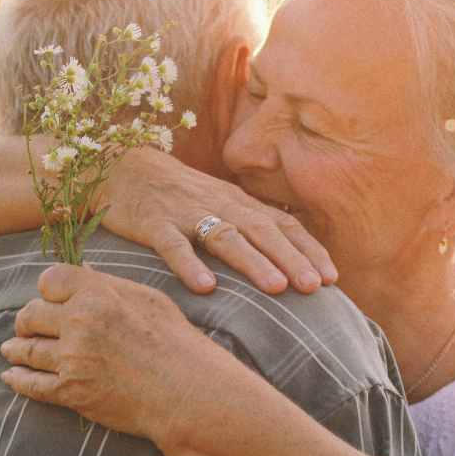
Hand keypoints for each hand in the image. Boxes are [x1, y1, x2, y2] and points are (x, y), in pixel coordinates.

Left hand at [0, 264, 225, 440]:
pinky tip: (11, 377)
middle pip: (31, 313)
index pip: (49, 280)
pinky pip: (32, 384)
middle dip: (27, 320)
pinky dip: (18, 380)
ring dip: (16, 349)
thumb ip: (109, 286)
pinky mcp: (71, 390)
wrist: (187, 391)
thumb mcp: (147, 299)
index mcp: (98, 292)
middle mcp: (79, 320)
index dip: (46, 290)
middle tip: (25, 327)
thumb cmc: (175, 341)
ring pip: (27, 349)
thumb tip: (84, 273)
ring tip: (11, 349)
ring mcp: (72, 357)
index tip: (47, 299)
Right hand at [93, 146, 336, 294]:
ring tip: (277, 288)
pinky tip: (205, 287)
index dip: (308, 249)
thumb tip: (287, 264)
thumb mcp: (218, 204)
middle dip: (292, 258)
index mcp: (237, 202)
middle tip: (316, 287)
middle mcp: (218, 204)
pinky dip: (189, 264)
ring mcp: (185, 213)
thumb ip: (247, 228)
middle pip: (262, 230)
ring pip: (225, 236)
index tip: (333, 278)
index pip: (281, 223)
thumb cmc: (177, 195)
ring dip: (253, 262)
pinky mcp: (152, 223)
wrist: (121, 167)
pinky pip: (172, 244)